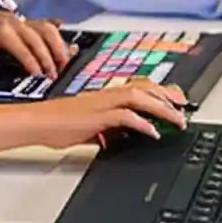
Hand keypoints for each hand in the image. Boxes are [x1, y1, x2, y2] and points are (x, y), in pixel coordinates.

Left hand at [0, 5, 69, 76]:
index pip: (22, 48)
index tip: (40, 75)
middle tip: (54, 75)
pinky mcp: (29, 21)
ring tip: (64, 63)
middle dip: (48, 58)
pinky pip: (47, 26)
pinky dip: (57, 37)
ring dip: (58, 46)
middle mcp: (17, 24)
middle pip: (38, 40)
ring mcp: (24, 21)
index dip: (32, 62)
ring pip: (47, 30)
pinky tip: (65, 49)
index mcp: (3, 31)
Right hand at [30, 80, 187, 147]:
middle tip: (185, 107)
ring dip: (161, 107)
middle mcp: (105, 95)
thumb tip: (122, 136)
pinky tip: (152, 132)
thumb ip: (107, 129)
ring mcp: (101, 103)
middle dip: (167, 96)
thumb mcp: (89, 127)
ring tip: (177, 119)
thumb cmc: (56, 124)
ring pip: (138, 97)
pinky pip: (125, 115)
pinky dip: (141, 123)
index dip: (158, 91)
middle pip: (143, 87)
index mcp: (103, 96)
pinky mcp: (96, 115)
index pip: (136, 87)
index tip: (175, 100)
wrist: (36, 122)